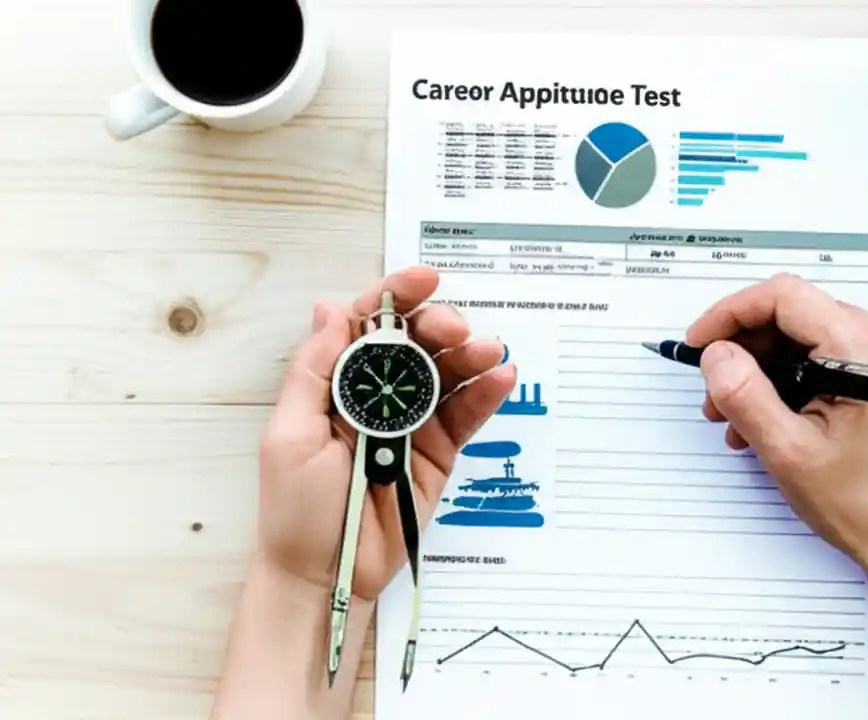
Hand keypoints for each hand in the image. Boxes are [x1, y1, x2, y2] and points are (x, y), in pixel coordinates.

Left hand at [256, 266, 516, 599]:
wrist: (326, 575)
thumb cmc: (296, 511)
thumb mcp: (289, 436)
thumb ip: (313, 372)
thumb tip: (331, 310)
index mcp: (335, 383)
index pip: (367, 325)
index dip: (395, 296)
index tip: (423, 280)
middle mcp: (376, 394)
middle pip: (415, 342)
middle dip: (438, 325)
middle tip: (454, 331)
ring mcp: (411, 422)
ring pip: (446, 373)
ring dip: (470, 354)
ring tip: (487, 351)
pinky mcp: (439, 452)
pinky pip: (466, 416)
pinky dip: (486, 394)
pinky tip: (500, 377)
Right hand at [685, 273, 867, 567]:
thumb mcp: (789, 451)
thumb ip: (746, 395)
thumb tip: (716, 355)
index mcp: (864, 349)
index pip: (784, 297)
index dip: (731, 313)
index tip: (700, 342)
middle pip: (792, 314)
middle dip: (743, 349)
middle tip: (714, 391)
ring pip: (802, 337)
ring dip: (761, 370)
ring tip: (735, 417)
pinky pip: (821, 358)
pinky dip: (786, 381)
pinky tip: (765, 420)